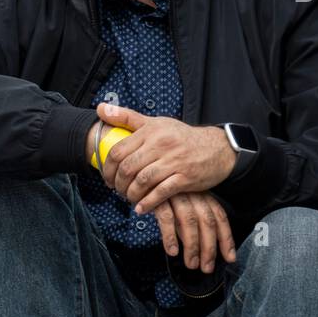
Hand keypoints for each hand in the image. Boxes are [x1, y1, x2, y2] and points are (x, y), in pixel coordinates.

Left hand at [96, 104, 236, 213]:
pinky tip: (141, 208)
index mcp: (151, 131)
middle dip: (118, 183)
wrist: (218, 148)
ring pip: (142, 181)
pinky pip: (161, 193)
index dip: (107, 168)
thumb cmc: (181, 137)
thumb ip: (127, 117)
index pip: (118, 151)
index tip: (107, 178)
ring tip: (129, 197)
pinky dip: (148, 203)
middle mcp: (161, 144)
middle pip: (128, 168)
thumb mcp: (155, 123)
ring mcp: (174, 161)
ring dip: (131, 194)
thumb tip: (99, 109)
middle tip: (117, 190)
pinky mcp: (186, 177)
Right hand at [152, 191, 236, 272]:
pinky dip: (170, 237)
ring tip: (191, 264)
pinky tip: (172, 251)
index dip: (226, 239)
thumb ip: (192, 221)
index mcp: (202, 195)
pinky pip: (166, 219)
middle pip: (207, 222)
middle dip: (209, 248)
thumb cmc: (160, 194)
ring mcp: (175, 195)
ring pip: (189, 222)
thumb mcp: (182, 204)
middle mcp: (192, 194)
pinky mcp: (157, 198)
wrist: (137, 178)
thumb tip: (201, 248)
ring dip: (192, 246)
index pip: (220, 217)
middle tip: (207, 268)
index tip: (229, 258)